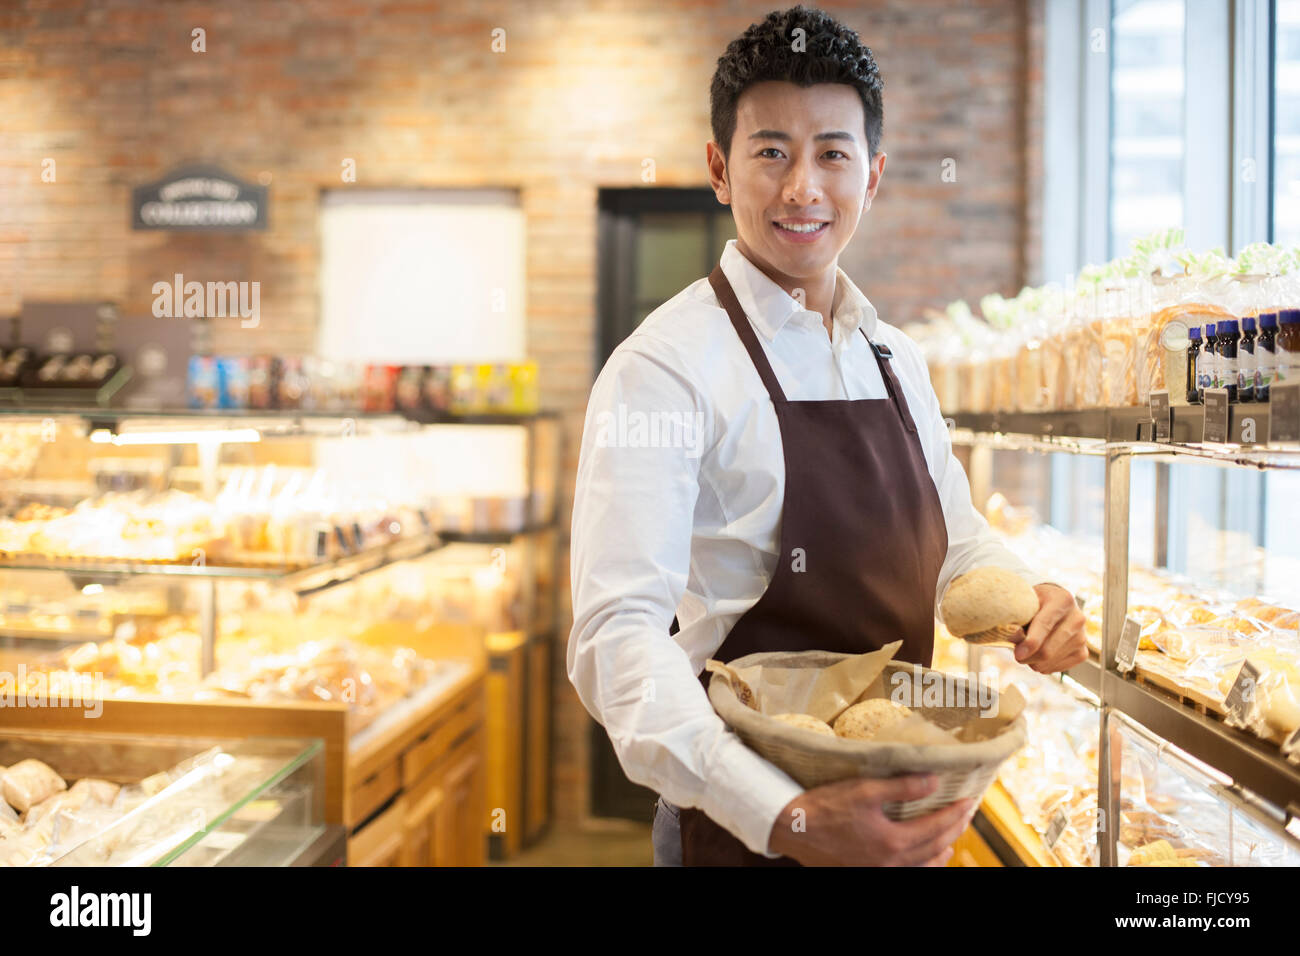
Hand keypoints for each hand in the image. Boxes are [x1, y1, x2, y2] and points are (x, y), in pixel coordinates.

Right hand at [767, 775, 977, 865]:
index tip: (969, 800)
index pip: (936, 827)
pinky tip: (922, 857)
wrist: (793, 828)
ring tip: (950, 838)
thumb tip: (933, 782)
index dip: (956, 813)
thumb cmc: (825, 806)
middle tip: (966, 814)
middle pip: (935, 848)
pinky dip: (922, 864)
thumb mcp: (864, 789)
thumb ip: (901, 787)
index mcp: (892, 842)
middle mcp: (890, 863)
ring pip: (923, 866)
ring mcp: (879, 871)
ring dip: (941, 851)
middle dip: (954, 829)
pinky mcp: (868, 872)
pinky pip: (906, 872)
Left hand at [1013, 583, 1087, 673]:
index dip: (1030, 642)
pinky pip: (1056, 668)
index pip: (1045, 625)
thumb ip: (1017, 618)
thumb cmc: (1035, 603)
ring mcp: (1082, 637)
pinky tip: (1040, 653)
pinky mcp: (1083, 653)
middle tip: (1017, 653)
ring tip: (1029, 648)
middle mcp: (1077, 619)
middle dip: (1027, 656)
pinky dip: (1042, 665)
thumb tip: (1012, 634)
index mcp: (1063, 600)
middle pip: (1047, 650)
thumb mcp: (1025, 603)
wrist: (1055, 605)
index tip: (1018, 654)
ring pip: (1049, 662)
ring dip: (1033, 661)